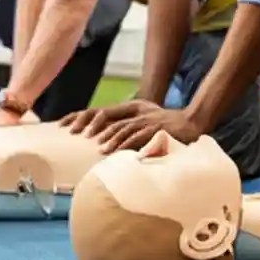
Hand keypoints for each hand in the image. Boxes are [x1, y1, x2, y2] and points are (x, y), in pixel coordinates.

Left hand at [60, 99, 202, 153]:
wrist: (193, 124)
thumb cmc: (166, 128)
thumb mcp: (145, 123)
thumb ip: (128, 129)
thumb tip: (105, 143)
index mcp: (132, 107)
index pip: (101, 110)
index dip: (82, 116)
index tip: (66, 126)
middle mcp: (137, 110)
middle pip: (108, 116)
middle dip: (92, 127)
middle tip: (78, 136)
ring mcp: (147, 119)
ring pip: (123, 127)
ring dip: (110, 138)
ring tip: (100, 149)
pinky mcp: (157, 128)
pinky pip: (139, 136)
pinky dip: (127, 144)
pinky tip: (119, 152)